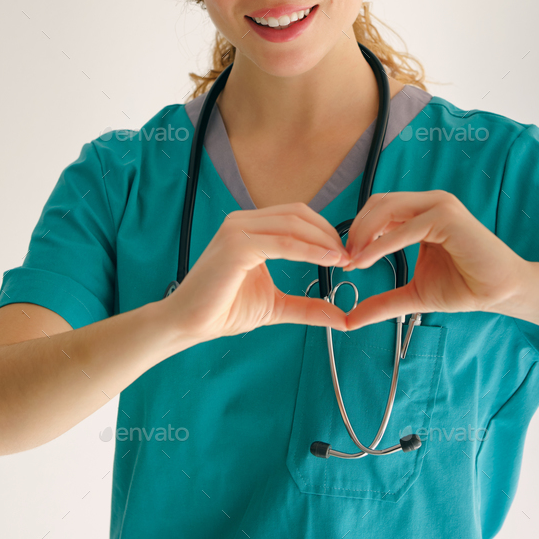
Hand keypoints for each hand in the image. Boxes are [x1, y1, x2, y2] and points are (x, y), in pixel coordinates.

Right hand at [164, 202, 350, 345]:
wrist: (189, 324)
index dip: (325, 232)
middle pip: (299, 214)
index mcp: (251, 227)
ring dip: (323, 241)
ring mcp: (237, 230)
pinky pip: (283, 243)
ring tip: (343, 259)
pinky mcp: (236, 246)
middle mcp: (242, 222)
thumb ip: (306, 306)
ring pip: (293, 224)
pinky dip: (309, 250)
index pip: (297, 216)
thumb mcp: (276, 305)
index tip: (346, 254)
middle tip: (350, 256)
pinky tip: (328, 261)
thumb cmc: (224, 309)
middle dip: (329, 234)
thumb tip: (342, 317)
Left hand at [341, 189, 529, 329]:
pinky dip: (380, 245)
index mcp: (421, 212)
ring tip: (353, 261)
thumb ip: (383, 302)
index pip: (377, 209)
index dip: (357, 230)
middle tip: (344, 259)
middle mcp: (429, 202)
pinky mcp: (447, 217)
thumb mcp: (413, 293)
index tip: (344, 258)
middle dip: (355, 230)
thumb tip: (350, 319)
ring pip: (386, 210)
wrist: (501, 292)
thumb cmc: (464, 286)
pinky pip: (404, 228)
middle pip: (377, 204)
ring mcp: (439, 206)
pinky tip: (365, 261)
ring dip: (363, 235)